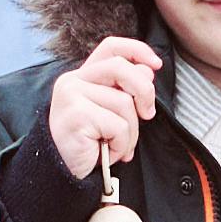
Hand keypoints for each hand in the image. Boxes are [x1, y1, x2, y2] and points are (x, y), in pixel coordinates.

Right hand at [45, 36, 163, 185]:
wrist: (64, 174)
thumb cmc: (90, 144)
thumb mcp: (112, 113)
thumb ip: (126, 90)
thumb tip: (147, 70)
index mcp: (82, 76)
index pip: (111, 47)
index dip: (137, 50)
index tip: (156, 64)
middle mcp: (73, 80)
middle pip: (121, 68)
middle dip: (144, 91)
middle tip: (147, 115)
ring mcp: (71, 95)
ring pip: (124, 103)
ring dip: (130, 132)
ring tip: (116, 146)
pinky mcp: (76, 115)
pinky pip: (118, 126)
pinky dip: (121, 145)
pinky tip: (107, 153)